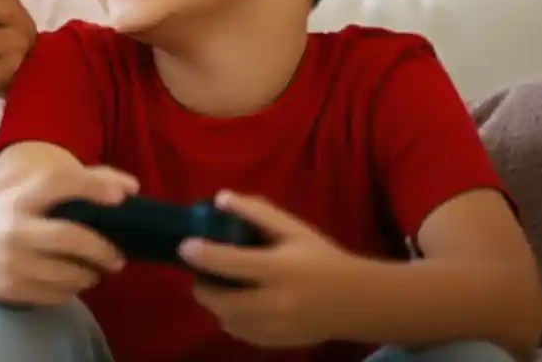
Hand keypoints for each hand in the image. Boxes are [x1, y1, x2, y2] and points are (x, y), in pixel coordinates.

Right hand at [0, 165, 139, 306]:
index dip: (91, 186)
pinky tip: (71, 282)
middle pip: (69, 237)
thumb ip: (82, 182)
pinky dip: (72, 290)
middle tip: (117, 258)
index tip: (121, 198)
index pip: (57, 183)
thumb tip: (133, 188)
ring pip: (68, 273)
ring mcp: (11, 261)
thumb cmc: (13, 214)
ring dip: (90, 274)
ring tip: (94, 271)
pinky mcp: (11, 288)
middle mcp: (14, 227)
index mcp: (21, 197)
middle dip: (102, 249)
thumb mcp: (35, 193)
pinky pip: (57, 294)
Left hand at [179, 191, 364, 348]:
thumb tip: (219, 198)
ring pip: (228, 320)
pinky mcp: (277, 343)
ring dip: (215, 304)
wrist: (357, 301)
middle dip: (203, 286)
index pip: (230, 263)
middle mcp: (277, 302)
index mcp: (280, 269)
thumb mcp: (293, 230)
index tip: (184, 246)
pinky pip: (241, 334)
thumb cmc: (322, 258)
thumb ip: (257, 212)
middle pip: (222, 301)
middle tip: (200, 272)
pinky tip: (239, 304)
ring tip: (219, 286)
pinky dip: (232, 319)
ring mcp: (277, 328)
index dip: (202, 254)